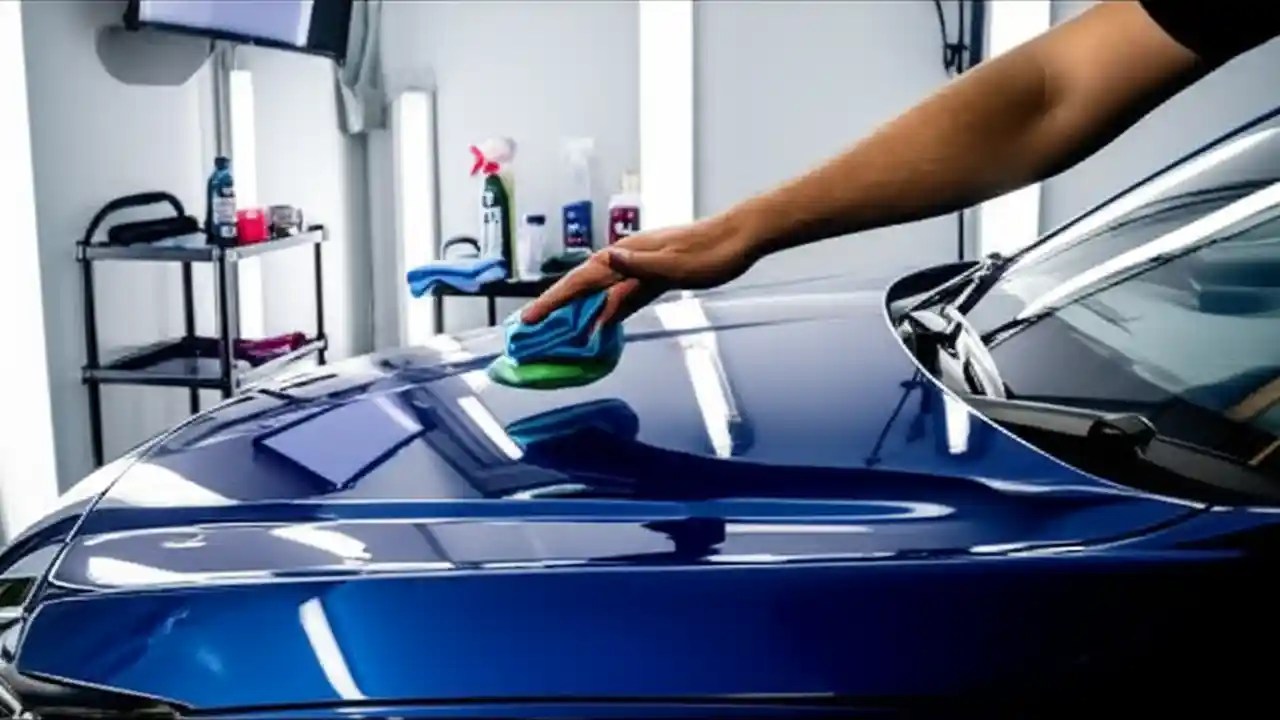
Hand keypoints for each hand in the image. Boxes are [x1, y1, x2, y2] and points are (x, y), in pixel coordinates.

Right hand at [521, 217, 759, 326]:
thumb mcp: (676, 264)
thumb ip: (639, 263)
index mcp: (628, 255)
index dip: (554, 299)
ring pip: (602, 292)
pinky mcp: (656, 276)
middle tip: (531, 326)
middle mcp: (629, 259)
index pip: (582, 280)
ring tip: (559, 329)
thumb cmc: (713, 252)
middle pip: (584, 285)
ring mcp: (641, 267)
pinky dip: (610, 311)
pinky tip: (603, 324)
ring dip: (580, 310)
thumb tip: (607, 257)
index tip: (531, 317)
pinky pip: (624, 296)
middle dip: (556, 305)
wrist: (740, 237)